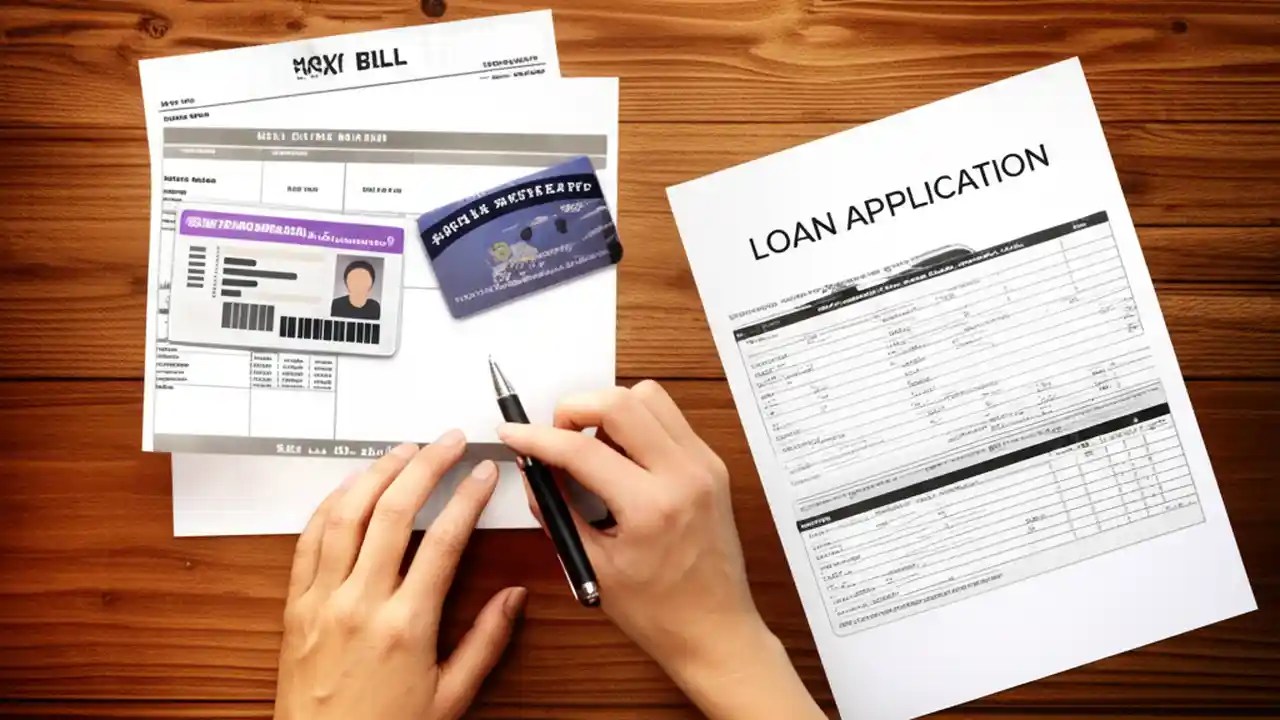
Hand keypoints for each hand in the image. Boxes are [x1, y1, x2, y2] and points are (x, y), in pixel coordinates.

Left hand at [274, 431, 525, 719]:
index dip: (468, 497)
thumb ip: (486, 642)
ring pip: (346, 515)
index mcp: (406, 626)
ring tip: (403, 451)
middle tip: (447, 442)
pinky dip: (329, 506)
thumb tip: (514, 598)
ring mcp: (322, 601)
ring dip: (376, 474)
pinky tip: (349, 489)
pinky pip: (307, 541)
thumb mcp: (450, 696)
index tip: (483, 474)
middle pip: (394, 512)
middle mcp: (360, 604)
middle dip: (425, 466)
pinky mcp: (294, 607)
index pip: (445, 540)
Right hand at [498, 382, 822, 719]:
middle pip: (621, 401)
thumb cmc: (660, 612)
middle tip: (556, 434)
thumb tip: (534, 474)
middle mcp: (684, 476)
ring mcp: (704, 465)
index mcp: (652, 508)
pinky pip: (670, 419)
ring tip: (591, 446)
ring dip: (611, 409)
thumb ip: (559, 512)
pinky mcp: (713, 465)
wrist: (716, 631)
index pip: (582, 450)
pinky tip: (621, 457)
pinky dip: (637, 423)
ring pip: (650, 397)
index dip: (537, 437)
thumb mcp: (594, 567)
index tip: (514, 433)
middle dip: (575, 407)